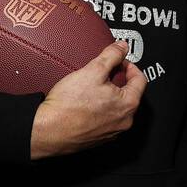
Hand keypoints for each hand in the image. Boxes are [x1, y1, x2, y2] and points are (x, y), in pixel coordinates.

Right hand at [29, 40, 147, 159]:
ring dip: (108, 96)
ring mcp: (111, 132)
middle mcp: (124, 121)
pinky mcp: (98, 139)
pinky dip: (99, 110)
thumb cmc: (68, 106)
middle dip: (118, 81)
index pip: (140, 79)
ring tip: (92, 88)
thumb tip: (122, 47)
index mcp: (129, 105)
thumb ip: (111, 55)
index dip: (130, 65)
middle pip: (129, 94)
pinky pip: (104, 119)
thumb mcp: (93, 71)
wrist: (46, 131)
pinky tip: (85, 104)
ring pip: (116, 107)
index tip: (121, 61)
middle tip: (104, 73)